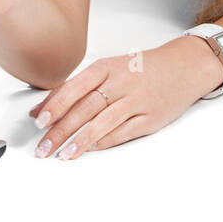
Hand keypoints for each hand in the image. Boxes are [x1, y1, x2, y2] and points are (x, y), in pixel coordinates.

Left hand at [27, 37, 222, 158]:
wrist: (183, 67)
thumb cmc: (140, 68)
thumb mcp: (109, 68)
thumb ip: (78, 87)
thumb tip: (42, 109)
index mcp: (107, 67)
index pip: (76, 86)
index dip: (56, 104)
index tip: (39, 121)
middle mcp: (121, 82)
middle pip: (85, 108)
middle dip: (60, 130)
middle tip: (42, 147)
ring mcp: (136, 101)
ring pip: (103, 123)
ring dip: (80, 141)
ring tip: (62, 154)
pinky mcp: (150, 119)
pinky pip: (123, 133)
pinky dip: (104, 142)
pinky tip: (89, 150)